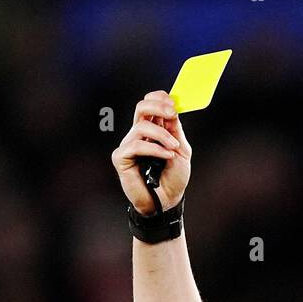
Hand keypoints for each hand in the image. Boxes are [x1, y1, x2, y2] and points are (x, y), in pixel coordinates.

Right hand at [111, 91, 191, 215]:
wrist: (168, 202)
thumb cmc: (173, 179)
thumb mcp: (181, 150)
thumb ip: (175, 130)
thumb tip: (172, 109)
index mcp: (152, 130)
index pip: (149, 105)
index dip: (159, 99)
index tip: (174, 103)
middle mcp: (138, 134)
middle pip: (141, 107)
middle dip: (157, 106)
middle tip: (173, 113)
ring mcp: (128, 145)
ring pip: (141, 126)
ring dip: (162, 135)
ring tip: (173, 148)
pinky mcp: (121, 158)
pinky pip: (136, 145)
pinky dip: (154, 149)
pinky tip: (167, 156)